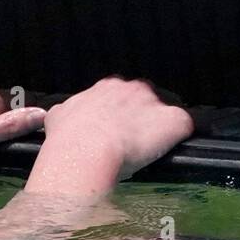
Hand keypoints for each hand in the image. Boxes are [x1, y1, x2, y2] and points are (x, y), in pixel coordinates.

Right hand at [28, 77, 193, 194]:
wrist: (84, 152)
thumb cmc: (69, 140)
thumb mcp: (58, 118)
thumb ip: (67, 113)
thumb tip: (63, 117)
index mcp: (106, 87)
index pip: (119, 96)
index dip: (117, 114)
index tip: (112, 128)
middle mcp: (133, 89)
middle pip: (143, 101)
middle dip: (138, 119)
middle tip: (127, 141)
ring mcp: (156, 103)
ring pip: (162, 114)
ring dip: (156, 129)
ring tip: (143, 150)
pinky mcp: (175, 121)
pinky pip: (182, 128)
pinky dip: (177, 139)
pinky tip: (164, 151)